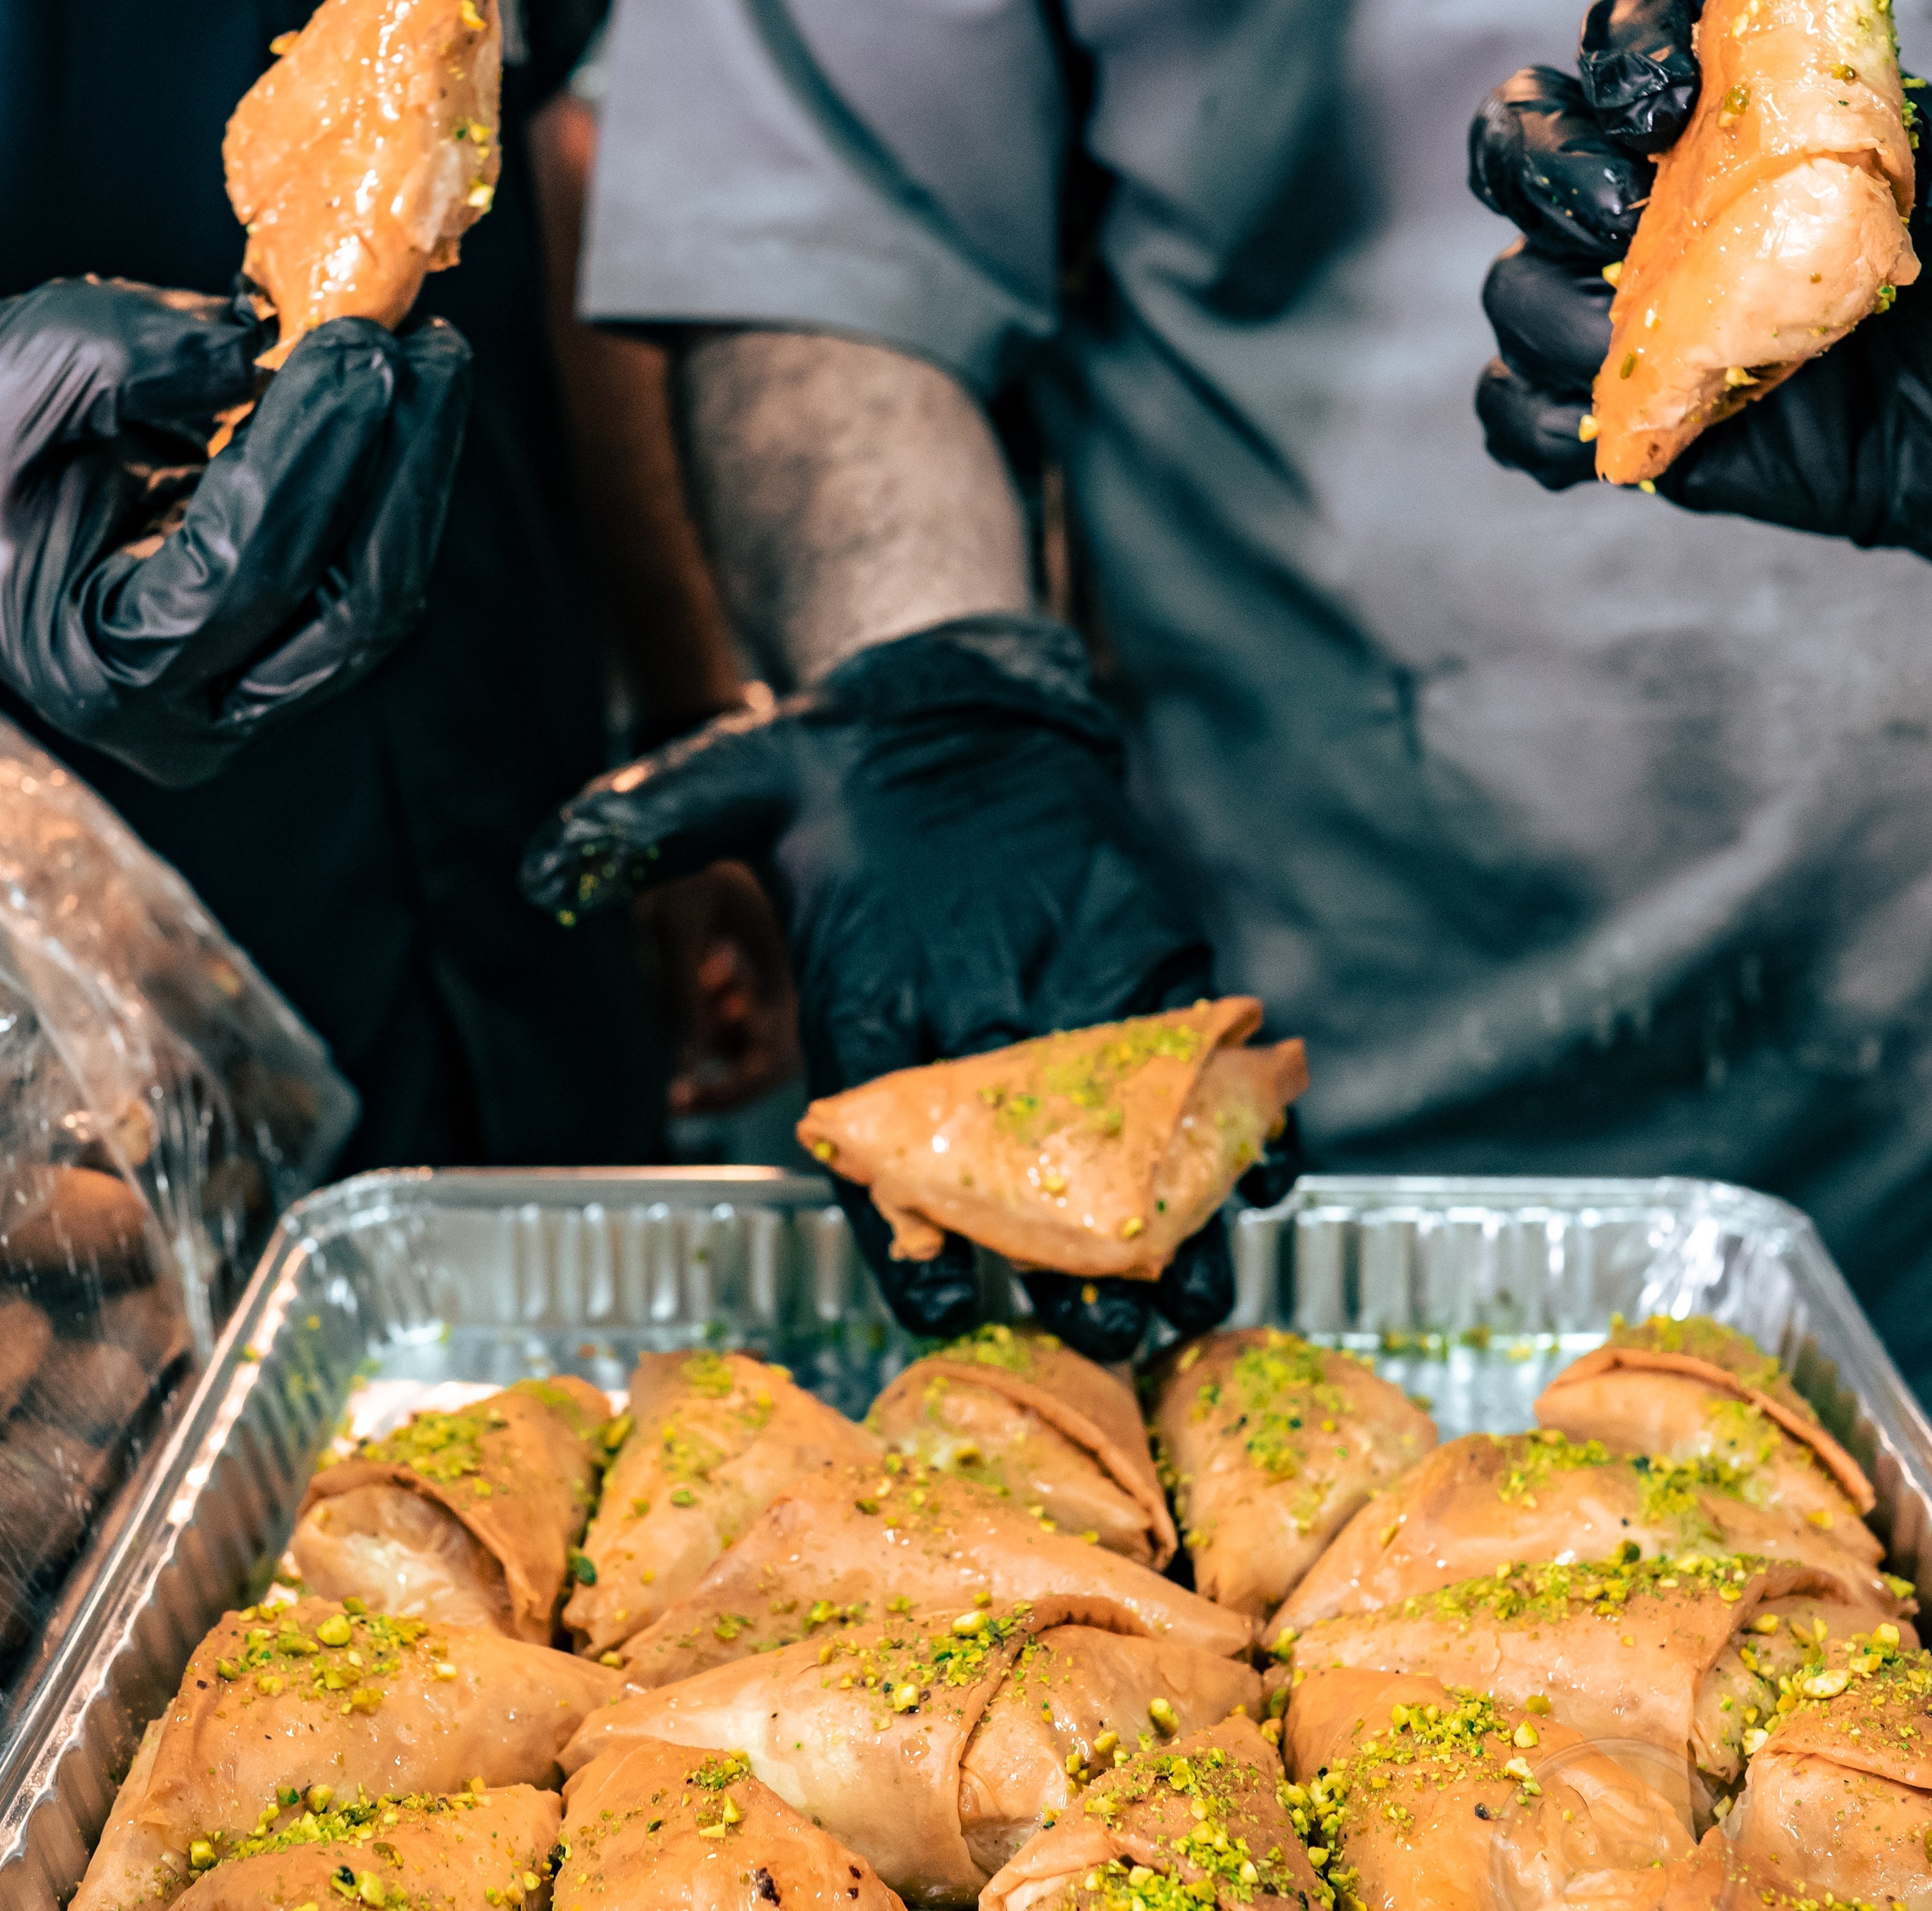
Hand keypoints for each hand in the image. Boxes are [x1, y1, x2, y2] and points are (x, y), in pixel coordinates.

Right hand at [0, 277, 468, 783]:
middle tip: (431, 346)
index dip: (316, 454)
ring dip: (418, 471)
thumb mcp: (19, 378)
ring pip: (381, 596)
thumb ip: (132, 357)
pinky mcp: (294, 657)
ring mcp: (257, 694)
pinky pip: (371, 579)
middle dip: (405, 462)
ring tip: (430, 359)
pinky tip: (402, 407)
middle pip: (351, 601)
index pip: (244, 566)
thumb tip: (266, 343)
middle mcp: (195, 712)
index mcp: (104, 667)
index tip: (364, 348)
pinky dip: (394, 489)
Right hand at [521, 613, 1298, 1357]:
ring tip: (1207, 1288)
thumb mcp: (733, 780)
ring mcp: (1072, 1025)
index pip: (885, 1170)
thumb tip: (541, 873)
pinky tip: (1275, 1170)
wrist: (947, 716)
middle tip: (1110, 1329)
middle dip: (1066, 1264)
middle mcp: (974, 1056)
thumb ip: (647, 829)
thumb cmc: (835, 766)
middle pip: (1022, 1189)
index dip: (910, 1244)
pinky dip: (1241, 1119)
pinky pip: (1201, 1067)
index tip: (941, 1305)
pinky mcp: (1149, 980)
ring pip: (1123, 1148)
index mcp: (873, 1042)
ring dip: (1172, 1221)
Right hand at [1470, 0, 1931, 603]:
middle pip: (1528, 143)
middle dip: (1544, 168)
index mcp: (1748, 114)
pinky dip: (1533, 425)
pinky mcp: (1634, 419)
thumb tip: (1900, 142)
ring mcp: (1638, 312)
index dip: (1622, 51)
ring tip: (1624, 347)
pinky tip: (1599, 434)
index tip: (1662, 106)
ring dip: (1544, 312)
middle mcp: (1670, 202)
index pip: (1634, 34)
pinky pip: (1520, 414)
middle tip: (1616, 219)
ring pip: (1514, 286)